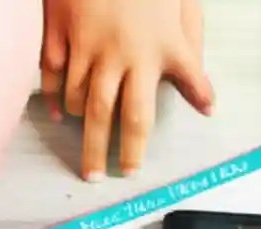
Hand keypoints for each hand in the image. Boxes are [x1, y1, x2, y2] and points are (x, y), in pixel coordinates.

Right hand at [41, 0, 214, 180]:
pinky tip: (57, 111)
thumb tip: (209, 105)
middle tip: (93, 178)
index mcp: (149, 55)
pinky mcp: (59, 29)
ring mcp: (83, 43)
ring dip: (80, 121)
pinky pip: (51, 71)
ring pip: (75, 94)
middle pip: (103, 114)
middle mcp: (115, 55)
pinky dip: (53, 94)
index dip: (135, 147)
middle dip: (97, 150)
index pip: (141, 114)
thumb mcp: (184, 19)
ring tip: (83, 141)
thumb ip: (193, 66)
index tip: (130, 170)